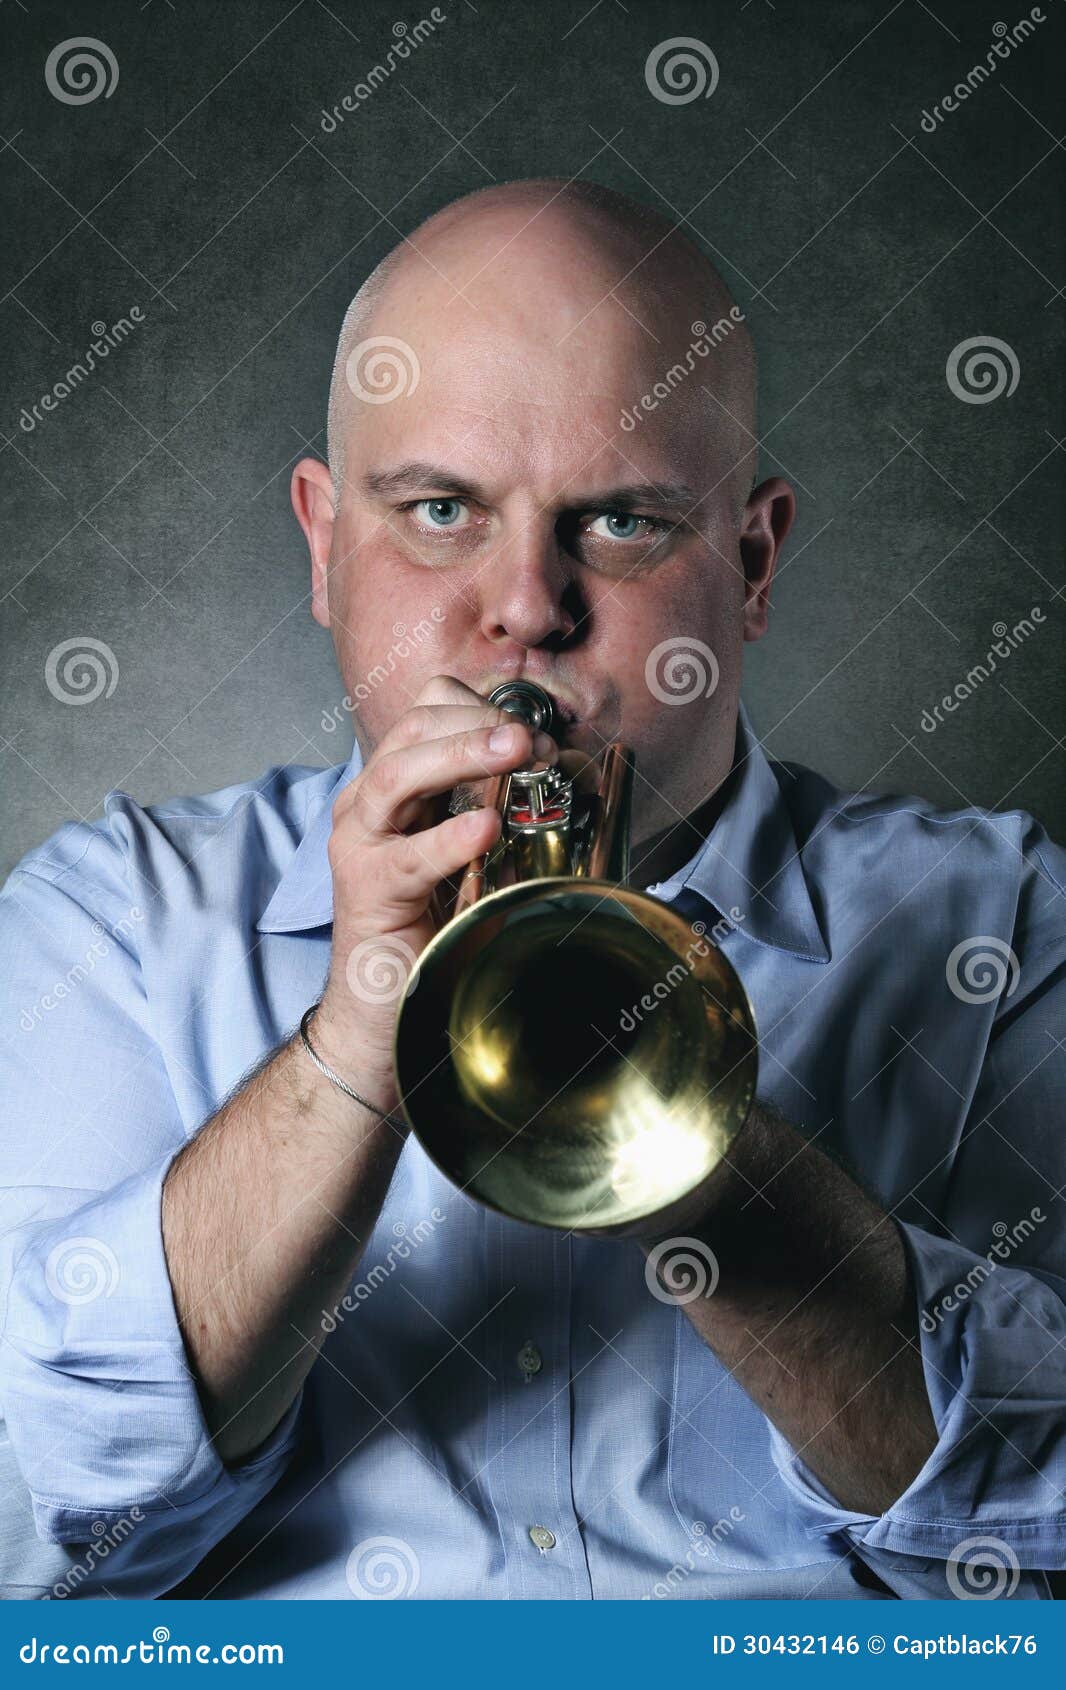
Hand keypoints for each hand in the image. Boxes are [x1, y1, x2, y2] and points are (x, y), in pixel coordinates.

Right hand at [313, 674, 556, 1107]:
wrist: (383, 1010)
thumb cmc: (433, 928)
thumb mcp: (471, 853)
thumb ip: (497, 808)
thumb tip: (565, 772)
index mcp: (396, 785)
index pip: (429, 709)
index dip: (485, 708)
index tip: (540, 730)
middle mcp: (368, 803)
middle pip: (414, 728)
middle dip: (481, 724)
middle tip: (535, 740)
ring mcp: (361, 844)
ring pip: (398, 774)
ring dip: (463, 755)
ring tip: (516, 753)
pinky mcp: (366, 892)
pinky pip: (406, 857)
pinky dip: (448, 838)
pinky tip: (486, 830)